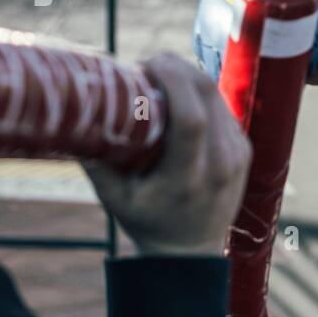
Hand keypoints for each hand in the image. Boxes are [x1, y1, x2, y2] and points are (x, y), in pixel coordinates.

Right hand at [84, 53, 251, 256]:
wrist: (191, 253)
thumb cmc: (145, 221)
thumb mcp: (114, 197)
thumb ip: (95, 158)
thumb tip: (73, 112)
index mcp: (188, 177)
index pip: (191, 117)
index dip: (172, 80)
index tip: (145, 64)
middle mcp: (221, 164)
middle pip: (206, 95)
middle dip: (177, 68)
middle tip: (148, 64)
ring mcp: (237, 155)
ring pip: (217, 96)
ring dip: (189, 76)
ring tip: (159, 77)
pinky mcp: (244, 148)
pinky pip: (222, 107)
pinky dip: (200, 93)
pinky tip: (178, 95)